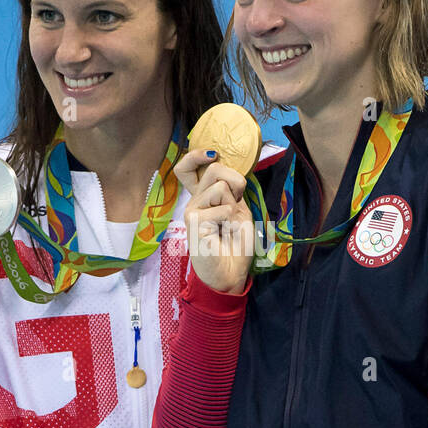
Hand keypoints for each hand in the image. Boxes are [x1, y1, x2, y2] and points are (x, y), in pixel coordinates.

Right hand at [174, 149, 252, 294]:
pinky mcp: (193, 221)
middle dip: (235, 182)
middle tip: (236, 205)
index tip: (213, 154)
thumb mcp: (239, 211)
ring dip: (234, 206)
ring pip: (220, 187)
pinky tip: (222, 234)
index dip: (197, 155)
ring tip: (228, 226)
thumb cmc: (235, 245)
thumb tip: (226, 172)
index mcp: (204, 197)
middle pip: (214, 169)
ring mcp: (191, 210)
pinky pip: (223, 208)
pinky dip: (231, 220)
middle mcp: (195, 201)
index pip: (187, 168)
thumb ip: (232, 191)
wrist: (230, 273)